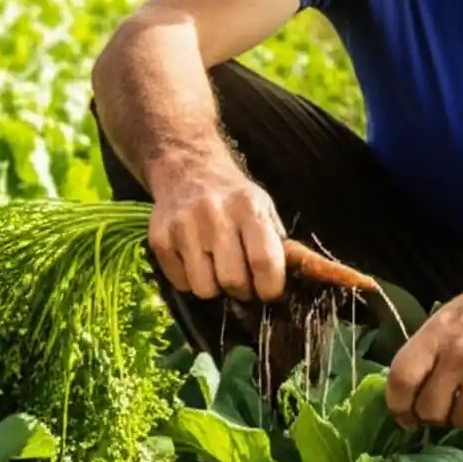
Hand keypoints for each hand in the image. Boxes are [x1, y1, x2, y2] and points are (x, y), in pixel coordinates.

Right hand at [147, 155, 288, 301]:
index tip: (270, 292)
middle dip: (242, 292)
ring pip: (204, 288)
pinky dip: (190, 282)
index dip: (270, 288)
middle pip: (233, 281)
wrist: (187, 169)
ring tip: (217, 270)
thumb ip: (279, 244)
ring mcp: (183, 227)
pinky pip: (180, 284)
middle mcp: (215, 215)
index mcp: (249, 208)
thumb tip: (302, 281)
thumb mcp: (264, 209)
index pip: (264, 261)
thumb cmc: (234, 197)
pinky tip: (196, 261)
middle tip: (243, 283)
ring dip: (215, 288)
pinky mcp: (159, 238)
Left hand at [385, 267, 462, 430]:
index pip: (402, 378)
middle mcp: (461, 356)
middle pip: (429, 410)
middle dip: (430, 415)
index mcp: (438, 334)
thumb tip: (405, 394)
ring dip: (461, 416)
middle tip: (441, 406)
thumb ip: (425, 352)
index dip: (397, 403)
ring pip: (460, 422)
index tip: (403, 414)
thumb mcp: (448, 317)